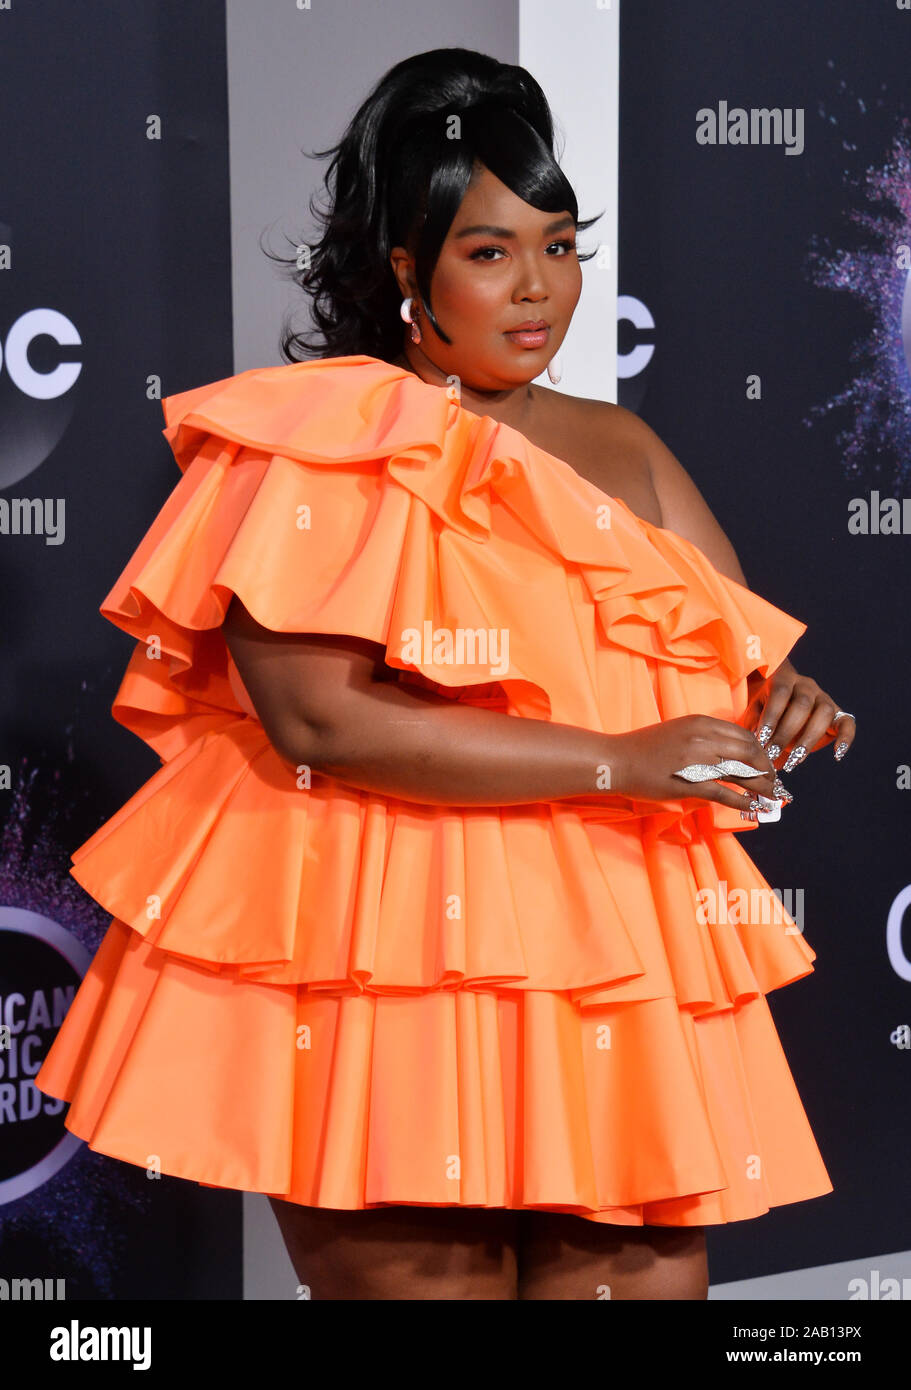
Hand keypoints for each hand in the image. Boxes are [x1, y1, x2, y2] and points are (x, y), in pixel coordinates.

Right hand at [607, 715, 778, 814]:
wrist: (617, 759)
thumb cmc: (645, 747)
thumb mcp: (679, 730)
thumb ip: (705, 738)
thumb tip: (729, 752)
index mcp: (702, 723)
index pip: (744, 735)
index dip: (759, 751)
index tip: (764, 763)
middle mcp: (704, 737)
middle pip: (749, 752)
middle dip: (766, 767)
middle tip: (771, 780)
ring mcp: (697, 760)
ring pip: (741, 772)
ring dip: (760, 785)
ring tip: (771, 795)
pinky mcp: (689, 782)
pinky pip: (724, 792)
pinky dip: (742, 800)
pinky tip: (753, 805)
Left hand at [745, 658, 854, 771]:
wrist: (781, 697)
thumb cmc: (764, 706)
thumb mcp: (754, 709)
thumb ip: (753, 722)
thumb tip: (751, 745)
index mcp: (784, 679)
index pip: (780, 694)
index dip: (772, 716)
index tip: (761, 739)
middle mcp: (806, 685)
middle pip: (802, 705)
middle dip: (786, 733)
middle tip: (772, 753)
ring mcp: (824, 697)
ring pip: (824, 713)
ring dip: (809, 739)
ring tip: (794, 760)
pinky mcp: (837, 712)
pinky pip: (848, 722)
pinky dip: (846, 738)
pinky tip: (837, 755)